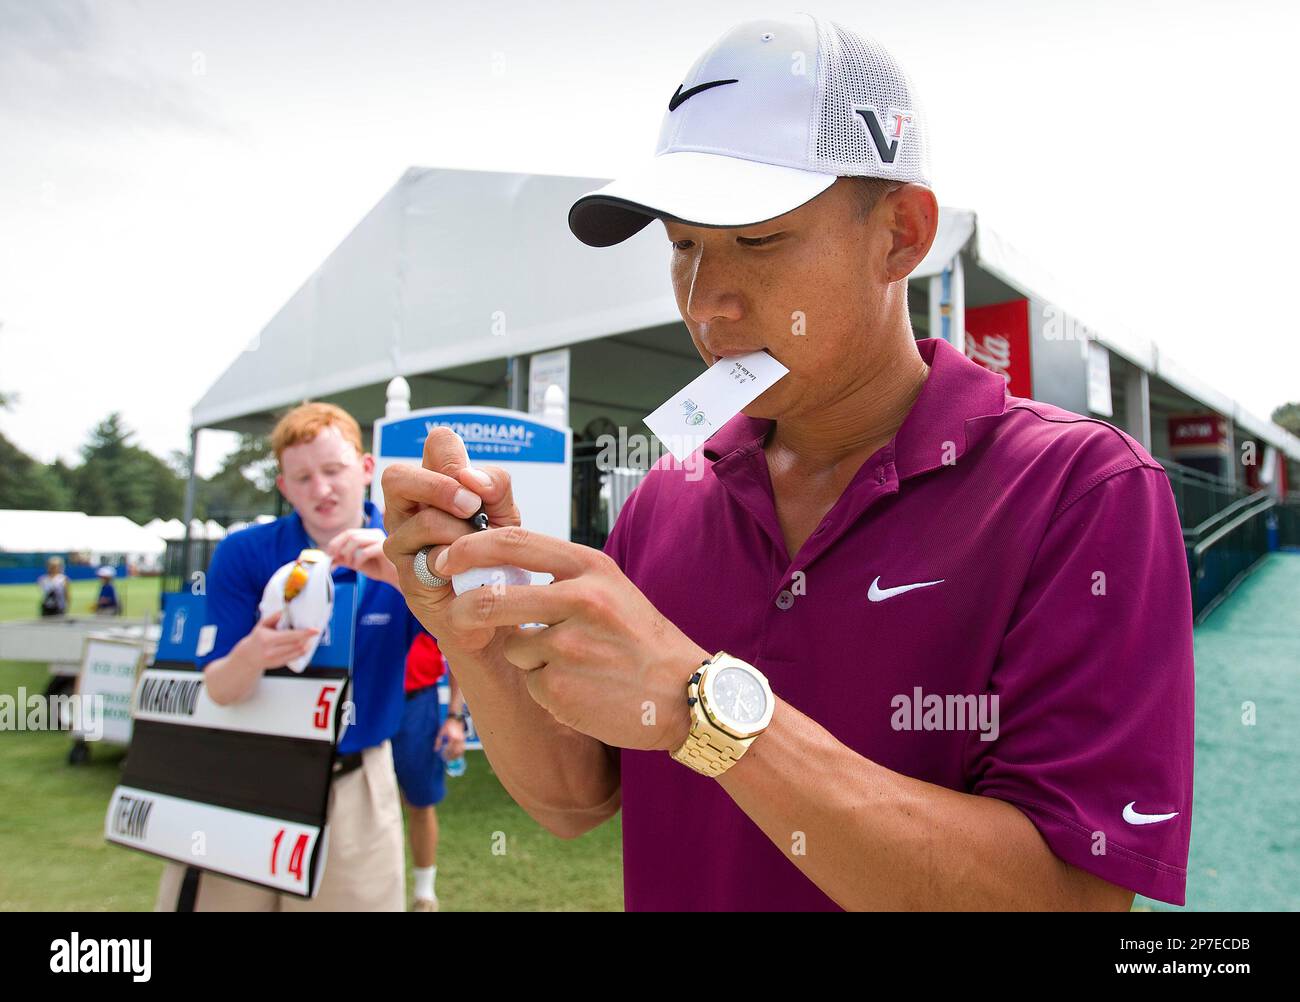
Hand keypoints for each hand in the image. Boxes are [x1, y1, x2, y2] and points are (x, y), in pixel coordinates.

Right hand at [232, 609, 318, 671]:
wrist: (247, 657)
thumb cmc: (256, 639)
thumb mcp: (261, 625)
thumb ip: (273, 617)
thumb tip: (283, 611)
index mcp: (268, 639)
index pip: (291, 636)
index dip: (305, 633)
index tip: (315, 630)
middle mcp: (272, 650)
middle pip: (297, 645)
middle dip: (308, 638)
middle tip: (313, 632)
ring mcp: (276, 659)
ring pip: (298, 652)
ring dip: (307, 645)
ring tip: (309, 638)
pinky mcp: (279, 664)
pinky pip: (296, 657)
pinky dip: (302, 651)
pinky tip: (303, 645)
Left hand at [325, 527, 394, 585]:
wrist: (396, 578)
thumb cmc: (379, 568)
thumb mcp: (357, 563)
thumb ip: (344, 560)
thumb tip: (330, 560)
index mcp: (369, 535)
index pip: (348, 533)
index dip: (335, 542)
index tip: (328, 554)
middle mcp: (374, 534)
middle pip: (350, 534)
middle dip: (338, 546)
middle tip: (335, 558)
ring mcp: (380, 540)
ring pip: (355, 540)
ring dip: (348, 554)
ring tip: (350, 564)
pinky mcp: (385, 549)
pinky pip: (365, 552)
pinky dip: (357, 560)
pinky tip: (358, 567)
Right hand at [381, 427, 521, 657]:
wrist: (499, 613)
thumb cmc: (496, 557)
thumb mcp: (504, 515)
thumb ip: (495, 487)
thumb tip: (471, 477)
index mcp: (432, 487)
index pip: (434, 445)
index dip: (452, 456)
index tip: (475, 485)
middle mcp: (407, 512)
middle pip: (397, 476)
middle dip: (439, 488)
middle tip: (471, 508)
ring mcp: (401, 545)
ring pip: (421, 522)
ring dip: (460, 534)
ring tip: (479, 551)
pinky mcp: (407, 579)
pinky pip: (429, 561)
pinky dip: (459, 565)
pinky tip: (470, 574)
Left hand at [434, 526, 708, 751]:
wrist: (684, 694)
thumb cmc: (641, 639)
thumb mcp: (609, 589)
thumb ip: (559, 576)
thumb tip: (493, 569)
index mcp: (589, 568)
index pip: (513, 542)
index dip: (469, 548)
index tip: (446, 557)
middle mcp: (579, 600)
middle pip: (492, 599)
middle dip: (467, 609)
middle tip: (459, 615)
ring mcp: (568, 646)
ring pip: (514, 646)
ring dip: (529, 658)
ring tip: (573, 663)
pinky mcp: (560, 687)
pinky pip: (530, 682)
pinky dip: (546, 688)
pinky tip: (581, 688)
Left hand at [436, 717, 465, 759]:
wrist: (456, 719)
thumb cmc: (447, 725)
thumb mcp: (441, 732)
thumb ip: (438, 741)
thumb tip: (435, 750)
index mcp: (452, 737)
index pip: (449, 749)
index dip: (446, 754)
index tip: (443, 757)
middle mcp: (458, 739)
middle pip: (456, 752)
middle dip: (451, 757)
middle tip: (447, 760)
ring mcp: (462, 740)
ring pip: (461, 751)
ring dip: (457, 756)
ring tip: (452, 759)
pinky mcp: (464, 739)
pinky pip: (463, 748)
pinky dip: (460, 753)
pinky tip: (457, 755)